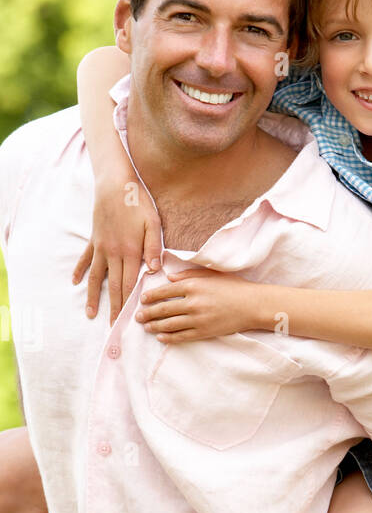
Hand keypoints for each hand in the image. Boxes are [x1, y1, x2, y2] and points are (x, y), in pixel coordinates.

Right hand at [72, 177, 162, 325]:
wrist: (115, 184)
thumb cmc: (138, 203)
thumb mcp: (153, 223)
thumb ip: (154, 248)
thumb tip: (155, 271)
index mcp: (131, 252)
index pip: (130, 285)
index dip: (128, 305)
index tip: (126, 322)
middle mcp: (114, 253)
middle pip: (114, 286)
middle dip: (113, 309)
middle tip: (111, 328)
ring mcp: (101, 247)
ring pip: (96, 277)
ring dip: (93, 297)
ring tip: (90, 314)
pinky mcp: (94, 239)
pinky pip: (86, 259)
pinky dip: (81, 271)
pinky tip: (76, 282)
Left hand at [136, 269, 259, 341]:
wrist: (252, 305)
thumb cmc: (234, 287)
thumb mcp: (211, 274)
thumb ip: (189, 274)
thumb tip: (169, 278)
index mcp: (193, 285)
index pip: (165, 291)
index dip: (151, 296)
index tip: (142, 300)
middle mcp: (193, 302)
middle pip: (164, 309)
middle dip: (148, 313)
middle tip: (138, 317)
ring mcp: (198, 319)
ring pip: (170, 324)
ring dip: (155, 326)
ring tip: (146, 327)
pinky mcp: (204, 332)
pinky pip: (182, 336)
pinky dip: (170, 337)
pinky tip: (161, 337)